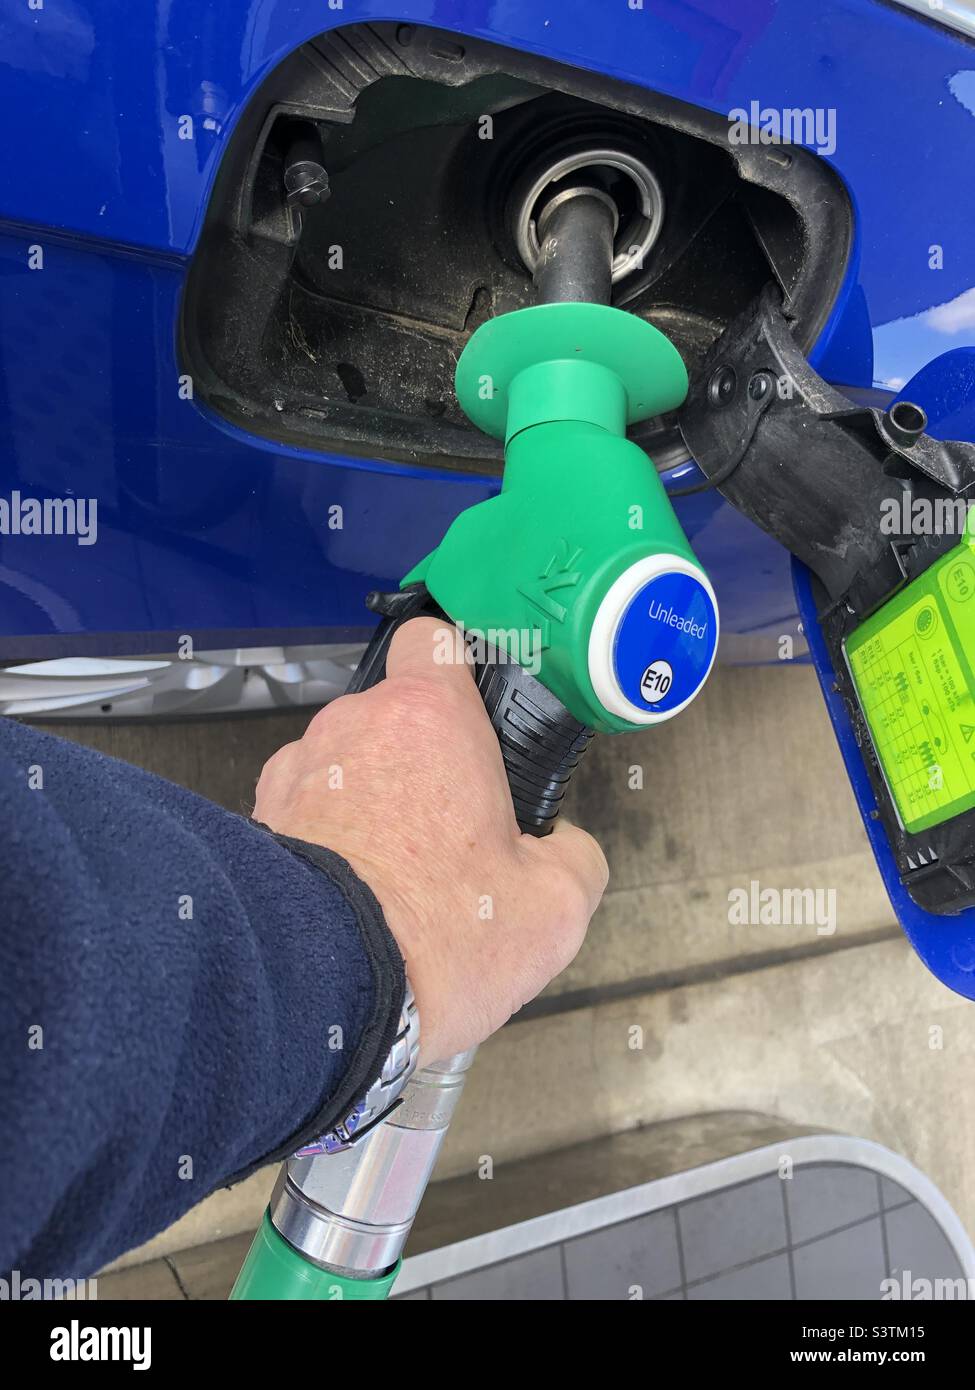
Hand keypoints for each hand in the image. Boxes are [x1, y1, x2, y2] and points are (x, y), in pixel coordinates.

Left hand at [254, 618, 607, 1064]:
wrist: (317, 993)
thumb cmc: (442, 931)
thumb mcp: (555, 907)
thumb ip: (574, 857)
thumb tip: (560, 845)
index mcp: (429, 717)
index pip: (431, 640)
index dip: (453, 669)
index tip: (471, 717)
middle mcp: (351, 724)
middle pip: (391, 720)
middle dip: (417, 767)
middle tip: (446, 837)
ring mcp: (293, 771)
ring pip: (342, 768)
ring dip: (365, 806)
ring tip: (387, 883)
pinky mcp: (253, 823)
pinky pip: (302, 816)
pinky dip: (323, 845)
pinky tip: (342, 903)